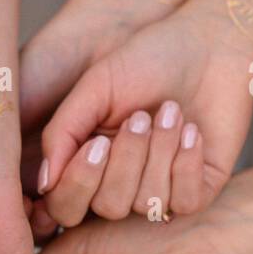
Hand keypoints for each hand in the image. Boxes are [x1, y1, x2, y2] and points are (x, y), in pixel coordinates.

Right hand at [39, 8, 252, 223]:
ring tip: (171, 112)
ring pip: (146, 203)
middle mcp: (119, 184)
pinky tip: (192, 131)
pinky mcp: (199, 190)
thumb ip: (62, 133)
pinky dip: (186, 165)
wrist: (208, 45)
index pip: (65, 207)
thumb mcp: (94, 89)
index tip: (99, 142)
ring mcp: (159, 190)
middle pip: (107, 207)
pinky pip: (183, 202)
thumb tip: (44, 182)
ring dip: (160, 152)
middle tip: (141, 117)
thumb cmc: (146, 61)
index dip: (78, 184)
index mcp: (87, 163)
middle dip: (126, 160)